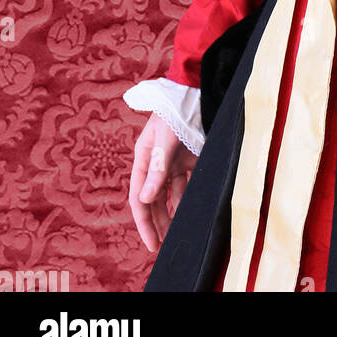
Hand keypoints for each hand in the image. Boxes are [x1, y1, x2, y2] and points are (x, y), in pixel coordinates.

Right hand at [129, 113, 196, 252]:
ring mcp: (173, 161)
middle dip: (157, 223)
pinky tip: (191, 212)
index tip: (151, 242)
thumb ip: (157, 168)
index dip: (144, 222)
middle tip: (162, 246)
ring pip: (170, 195)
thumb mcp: (166, 139)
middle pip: (153, 199)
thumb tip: (145, 199)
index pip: (139, 197)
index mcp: (143, 157)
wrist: (198, 90)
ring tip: (177, 234)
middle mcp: (156, 161)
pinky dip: (187, 198)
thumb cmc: (177, 109)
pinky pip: (186, 184)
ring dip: (172, 213)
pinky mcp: (190, 158)